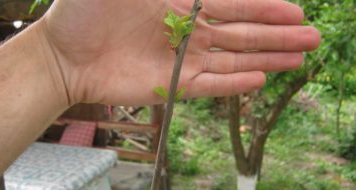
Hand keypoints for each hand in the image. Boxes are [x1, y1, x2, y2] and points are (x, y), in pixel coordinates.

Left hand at [39, 0, 320, 105]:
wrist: (64, 53)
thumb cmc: (85, 8)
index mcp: (181, 2)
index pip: (234, 4)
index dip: (266, 7)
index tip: (296, 11)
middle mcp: (187, 30)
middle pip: (242, 33)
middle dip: (278, 36)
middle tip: (312, 38)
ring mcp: (182, 59)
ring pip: (234, 59)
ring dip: (266, 60)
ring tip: (298, 61)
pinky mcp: (172, 85)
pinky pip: (211, 85)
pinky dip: (235, 84)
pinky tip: (261, 81)